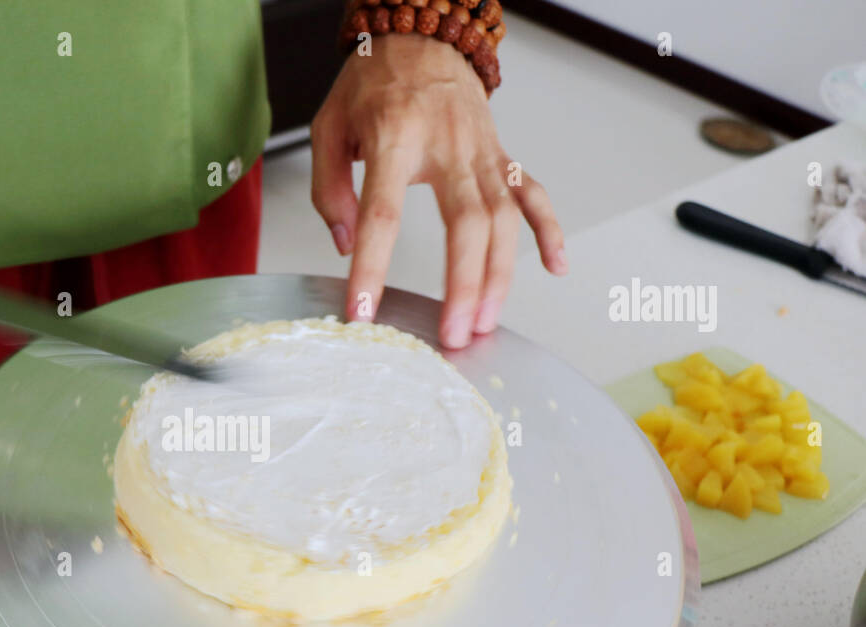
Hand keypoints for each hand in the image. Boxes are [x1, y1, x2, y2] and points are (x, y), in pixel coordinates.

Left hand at [310, 34, 564, 347]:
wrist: (421, 36)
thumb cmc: (372, 84)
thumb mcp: (328, 127)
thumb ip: (329, 189)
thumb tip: (347, 244)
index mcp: (396, 136)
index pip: (384, 213)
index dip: (372, 267)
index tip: (363, 310)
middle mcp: (448, 145)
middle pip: (466, 223)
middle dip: (462, 285)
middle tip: (452, 333)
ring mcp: (482, 151)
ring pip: (503, 219)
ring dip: (499, 276)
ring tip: (483, 322)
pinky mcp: (501, 156)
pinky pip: (533, 194)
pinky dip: (548, 230)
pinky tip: (554, 266)